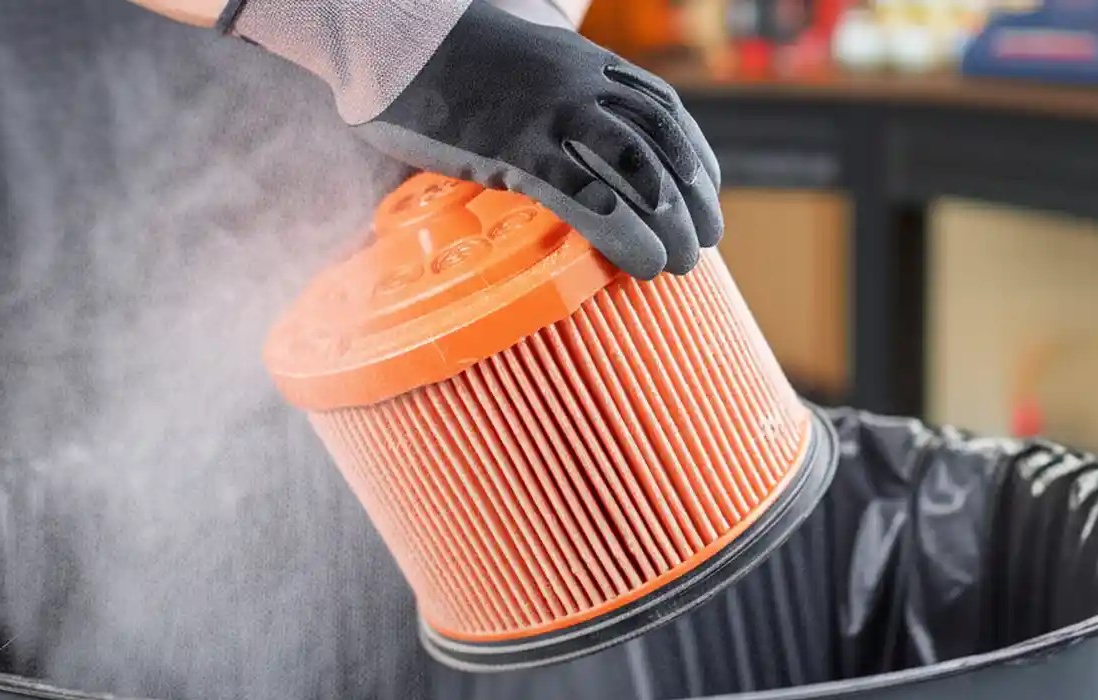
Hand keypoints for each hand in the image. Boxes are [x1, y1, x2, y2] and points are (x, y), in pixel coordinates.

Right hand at [352, 2, 722, 278]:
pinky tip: (642, 263)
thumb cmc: (440, 58)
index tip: (706, 190)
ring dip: (668, 223)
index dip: (692, 155)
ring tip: (680, 264)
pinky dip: (623, 234)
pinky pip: (586, 198)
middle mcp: (581, 85)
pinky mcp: (517, 149)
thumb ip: (548, 90)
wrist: (391, 38)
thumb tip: (555, 133)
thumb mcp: (516, 61)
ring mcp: (551, 116)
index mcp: (585, 63)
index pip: (662, 110)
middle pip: (659, 145)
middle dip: (691, 198)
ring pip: (635, 174)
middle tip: (704, 240)